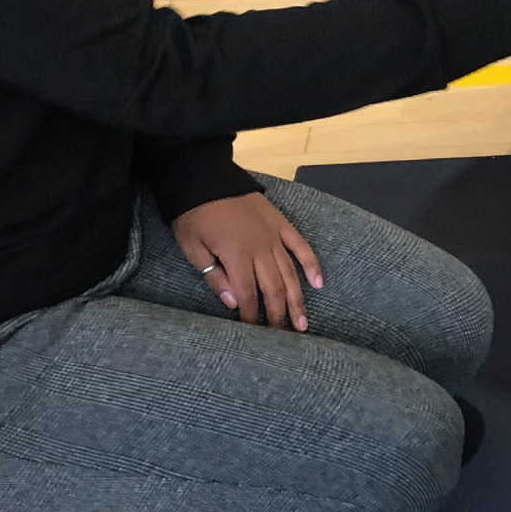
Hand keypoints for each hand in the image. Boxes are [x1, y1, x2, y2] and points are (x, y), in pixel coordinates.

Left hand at [174, 192, 322, 330]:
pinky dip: (311, 264)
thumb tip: (233, 302)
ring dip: (297, 299)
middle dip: (277, 315)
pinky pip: (301, 246)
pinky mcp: (280, 223)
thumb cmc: (193, 214)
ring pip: (289, 273)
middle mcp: (261, 248)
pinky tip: (318, 283)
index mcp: (237, 255)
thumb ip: (213, 275)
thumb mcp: (192, 247)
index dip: (251, 316)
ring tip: (302, 323)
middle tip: (281, 336)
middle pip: (273, 288)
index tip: (253, 333)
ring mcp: (274, 235)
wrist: (205, 175)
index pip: (248, 294)